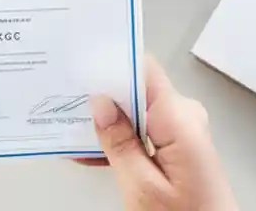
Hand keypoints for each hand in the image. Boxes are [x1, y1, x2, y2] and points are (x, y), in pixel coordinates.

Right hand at [88, 58, 238, 210]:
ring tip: (76, 137)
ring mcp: (184, 130)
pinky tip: (98, 154)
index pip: (143, 69)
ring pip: (138, 112)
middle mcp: (186, 117)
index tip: (82, 73)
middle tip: (70, 110)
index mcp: (180, 119)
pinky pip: (145, 130)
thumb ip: (120, 144)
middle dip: (103, 99)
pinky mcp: (181, 144)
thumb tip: (101, 105)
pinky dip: (123, 140)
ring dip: (109, 124)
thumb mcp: (142, 188)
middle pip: (138, 90)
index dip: (112, 66)